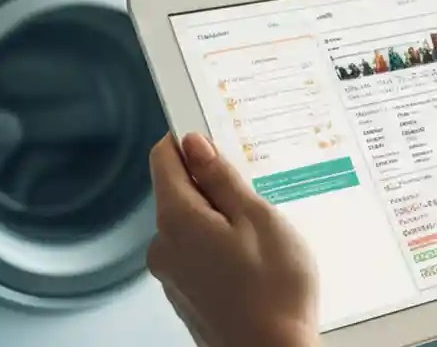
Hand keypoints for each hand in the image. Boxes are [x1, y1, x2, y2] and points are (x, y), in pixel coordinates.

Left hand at [147, 134, 318, 346]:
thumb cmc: (274, 292)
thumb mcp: (258, 218)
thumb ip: (222, 178)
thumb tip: (195, 146)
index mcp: (176, 219)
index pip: (163, 159)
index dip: (188, 142)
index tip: (217, 140)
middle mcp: (164, 246)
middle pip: (180, 193)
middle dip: (216, 187)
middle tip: (259, 197)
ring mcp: (173, 276)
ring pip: (193, 226)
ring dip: (223, 221)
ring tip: (265, 238)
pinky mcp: (188, 297)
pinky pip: (199, 255)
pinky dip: (223, 250)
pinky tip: (256, 264)